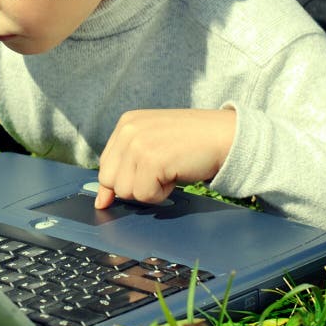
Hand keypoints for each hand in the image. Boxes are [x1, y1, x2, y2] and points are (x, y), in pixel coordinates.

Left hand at [95, 108, 235, 208]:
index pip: (105, 164)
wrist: (224, 136)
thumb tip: (100, 202)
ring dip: (149, 190)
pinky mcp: (151, 160)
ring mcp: (138, 144)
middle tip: (159, 174)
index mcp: (126, 123)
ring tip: (169, 171)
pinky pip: (145, 196)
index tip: (138, 183)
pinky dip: (162, 194)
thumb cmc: (192, 143)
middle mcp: (128, 130)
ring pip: (125, 191)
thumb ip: (126, 165)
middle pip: (109, 180)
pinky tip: (176, 175)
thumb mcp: (153, 145)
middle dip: (134, 186)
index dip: (119, 181)